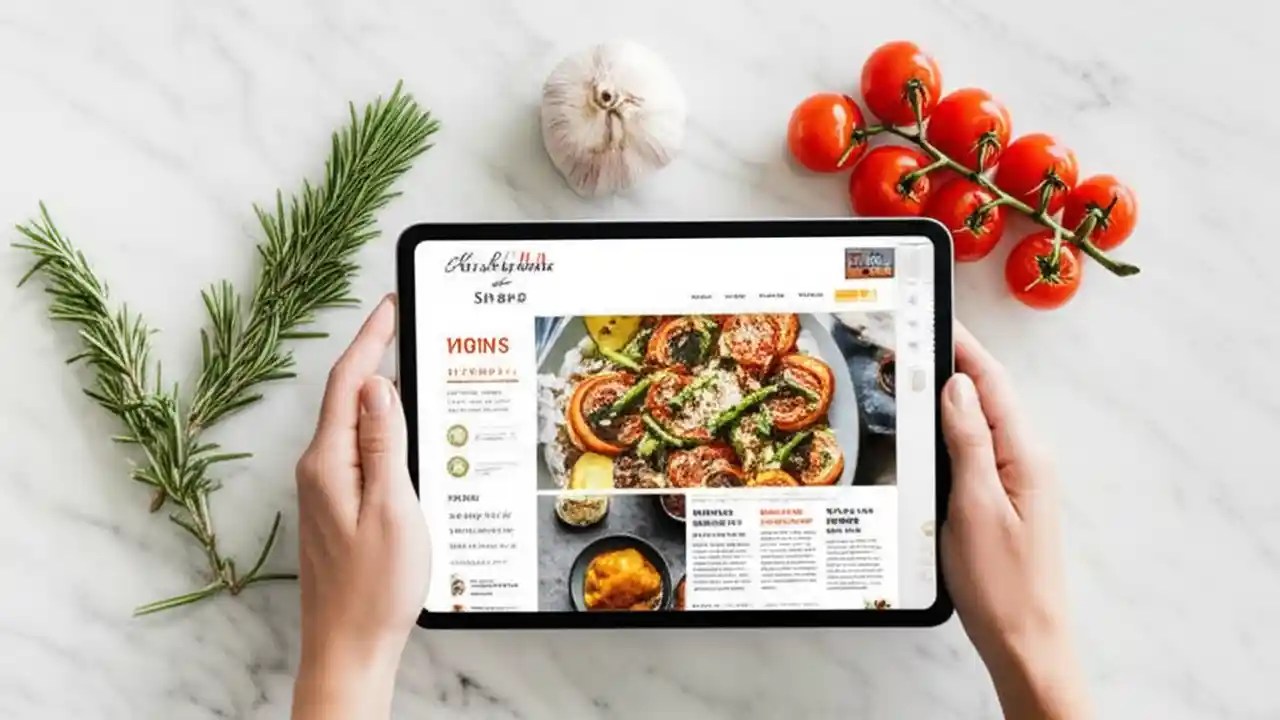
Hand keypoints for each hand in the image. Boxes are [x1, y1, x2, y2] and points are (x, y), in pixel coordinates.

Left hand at [292, 295, 427, 719]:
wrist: (349, 647)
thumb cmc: (374, 588)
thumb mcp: (392, 509)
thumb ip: (384, 444)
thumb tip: (380, 386)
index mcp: (329, 462)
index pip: (349, 381)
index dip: (371, 337)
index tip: (391, 304)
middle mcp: (319, 469)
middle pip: (349, 395)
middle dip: (378, 354)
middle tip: (409, 323)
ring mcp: (326, 488)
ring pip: (356, 423)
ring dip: (384, 394)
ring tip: (417, 369)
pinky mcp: (337, 506)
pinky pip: (360, 451)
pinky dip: (385, 430)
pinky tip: (410, 434)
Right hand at [941, 323, 1088, 719]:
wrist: (1027, 642)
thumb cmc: (1002, 585)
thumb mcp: (976, 508)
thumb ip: (969, 443)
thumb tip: (957, 386)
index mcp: (1024, 455)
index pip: (991, 382)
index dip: (962, 344)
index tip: (931, 316)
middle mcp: (1026, 459)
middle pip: (987, 394)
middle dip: (950, 361)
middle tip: (907, 340)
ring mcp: (1016, 479)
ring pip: (979, 420)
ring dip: (948, 393)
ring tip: (909, 374)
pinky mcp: (1002, 498)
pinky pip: (976, 447)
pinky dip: (949, 428)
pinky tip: (927, 430)